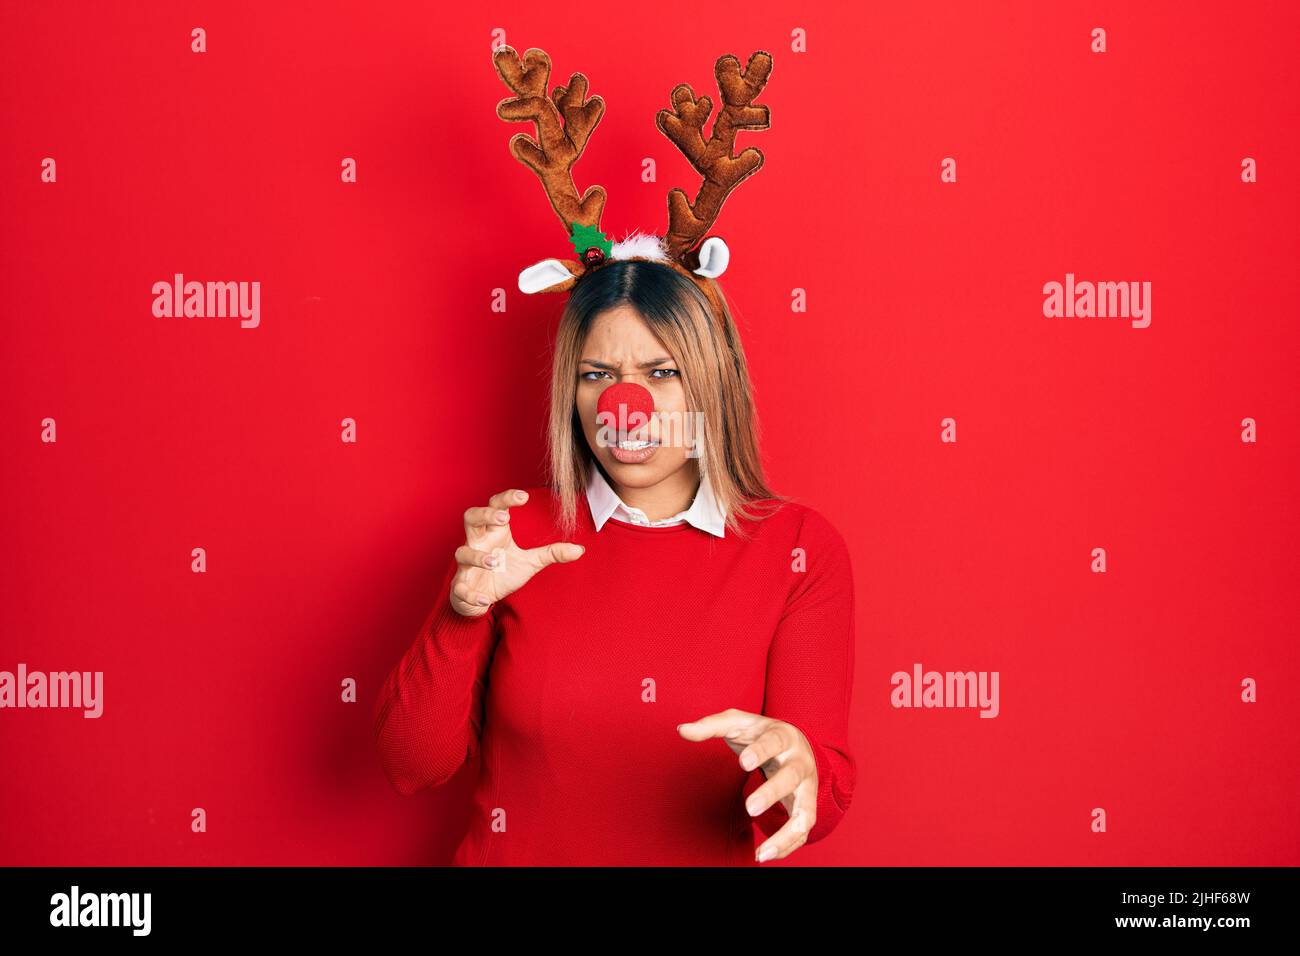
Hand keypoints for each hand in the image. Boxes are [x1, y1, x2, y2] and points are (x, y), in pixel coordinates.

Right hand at [449, 488, 584, 616]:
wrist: (480, 599)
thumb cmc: (502, 573)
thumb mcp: (530, 562)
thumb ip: (552, 553)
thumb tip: (580, 549)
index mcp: (494, 533)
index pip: (496, 507)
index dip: (506, 498)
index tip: (524, 497)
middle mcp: (478, 543)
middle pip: (470, 517)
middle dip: (484, 515)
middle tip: (503, 518)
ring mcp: (467, 565)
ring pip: (462, 552)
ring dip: (477, 556)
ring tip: (495, 563)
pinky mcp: (461, 586)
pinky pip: (460, 588)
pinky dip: (470, 593)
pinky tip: (485, 599)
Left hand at [677, 708, 816, 862]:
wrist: (796, 742)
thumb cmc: (761, 733)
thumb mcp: (738, 722)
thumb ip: (710, 726)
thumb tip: (682, 730)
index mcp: (784, 736)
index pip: (775, 742)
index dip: (761, 752)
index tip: (743, 763)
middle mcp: (800, 762)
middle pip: (791, 777)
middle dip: (772, 793)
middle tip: (750, 808)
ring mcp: (806, 787)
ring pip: (805, 813)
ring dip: (786, 834)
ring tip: (763, 853)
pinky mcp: (806, 807)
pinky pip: (802, 832)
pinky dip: (786, 846)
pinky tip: (765, 855)